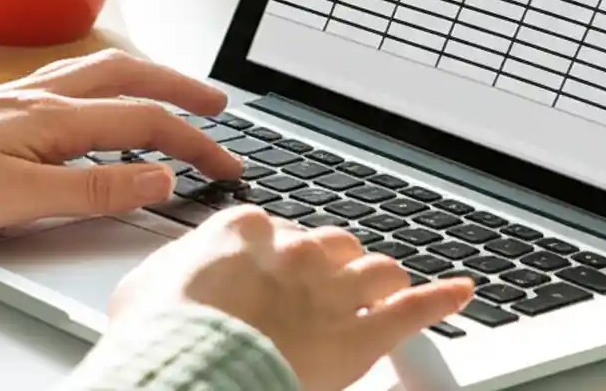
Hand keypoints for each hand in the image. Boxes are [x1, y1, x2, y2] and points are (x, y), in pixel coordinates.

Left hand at [0, 50, 242, 234]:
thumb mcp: (19, 198)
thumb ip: (94, 187)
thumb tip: (160, 178)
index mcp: (56, 117)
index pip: (146, 122)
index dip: (194, 142)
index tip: (225, 164)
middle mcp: (44, 95)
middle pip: (132, 77)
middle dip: (182, 87)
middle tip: (219, 105)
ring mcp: (22, 94)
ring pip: (102, 70)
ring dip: (148, 76)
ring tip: (174, 89)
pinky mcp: (2, 104)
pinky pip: (73, 78)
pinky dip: (108, 79)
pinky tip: (100, 95)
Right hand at [109, 205, 474, 390]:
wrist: (192, 374)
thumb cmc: (161, 336)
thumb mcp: (142, 287)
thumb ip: (174, 266)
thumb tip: (180, 266)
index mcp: (247, 233)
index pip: (280, 231)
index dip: (282, 256)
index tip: (277, 272)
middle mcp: (298, 254)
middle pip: (335, 246)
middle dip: (335, 264)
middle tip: (324, 288)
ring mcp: (335, 292)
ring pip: (377, 270)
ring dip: (380, 281)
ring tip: (382, 293)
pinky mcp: (361, 336)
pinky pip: (416, 311)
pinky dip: (442, 299)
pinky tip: (462, 291)